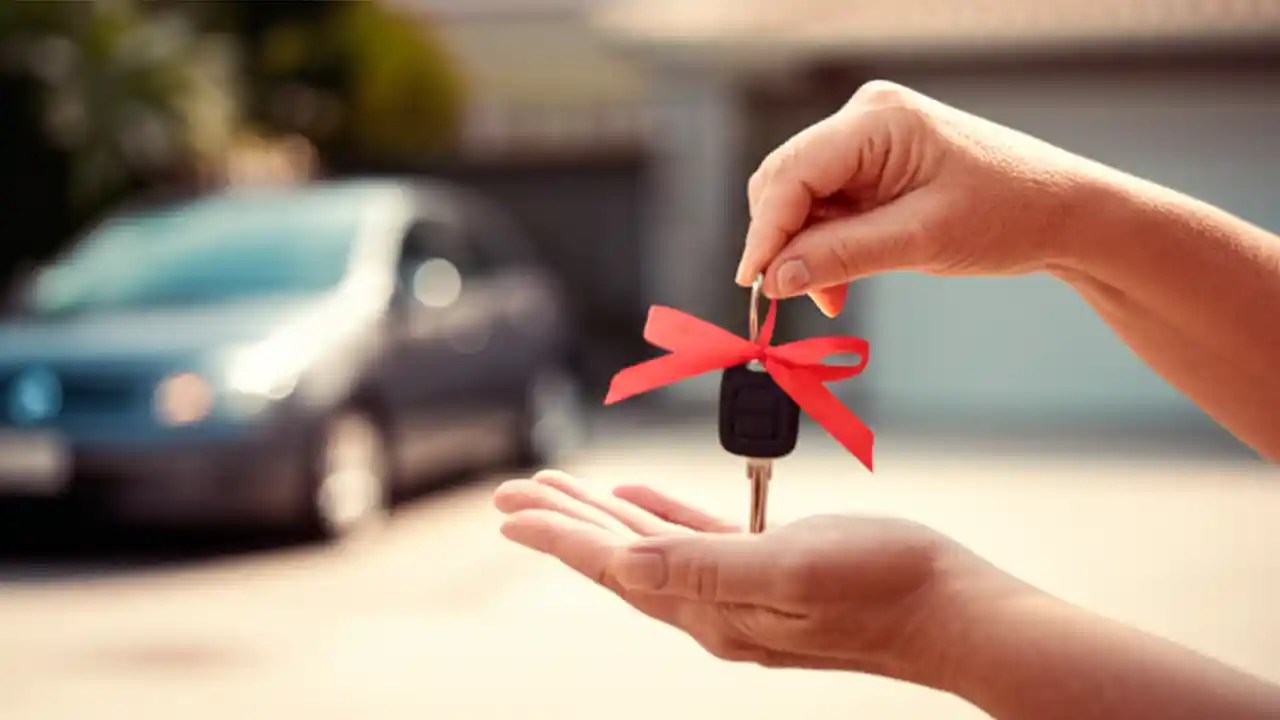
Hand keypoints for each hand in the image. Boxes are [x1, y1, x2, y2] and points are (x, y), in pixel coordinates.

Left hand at [493, 471, 1022, 684]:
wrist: (955, 612)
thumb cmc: (885, 585)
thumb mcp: (789, 568)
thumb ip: (704, 567)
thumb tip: (626, 568)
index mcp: (710, 606)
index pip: (614, 566)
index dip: (558, 536)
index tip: (509, 510)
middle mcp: (714, 606)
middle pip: (618, 557)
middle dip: (564, 522)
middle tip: (513, 492)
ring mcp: (740, 593)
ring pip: (649, 546)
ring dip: (603, 517)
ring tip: (561, 491)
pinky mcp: (768, 574)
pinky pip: (695, 539)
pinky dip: (661, 515)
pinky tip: (640, 499)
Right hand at [738, 80, 1114, 316]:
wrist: (1061, 212)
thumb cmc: (1008, 212)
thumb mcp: (919, 240)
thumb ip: (841, 256)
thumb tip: (776, 278)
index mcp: (877, 119)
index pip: (792, 173)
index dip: (765, 231)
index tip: (754, 284)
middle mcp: (864, 119)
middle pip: (786, 183)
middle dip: (782, 243)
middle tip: (793, 298)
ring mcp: (867, 140)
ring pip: (800, 199)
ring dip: (803, 251)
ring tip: (828, 295)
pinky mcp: (873, 165)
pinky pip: (825, 206)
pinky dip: (823, 246)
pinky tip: (836, 280)